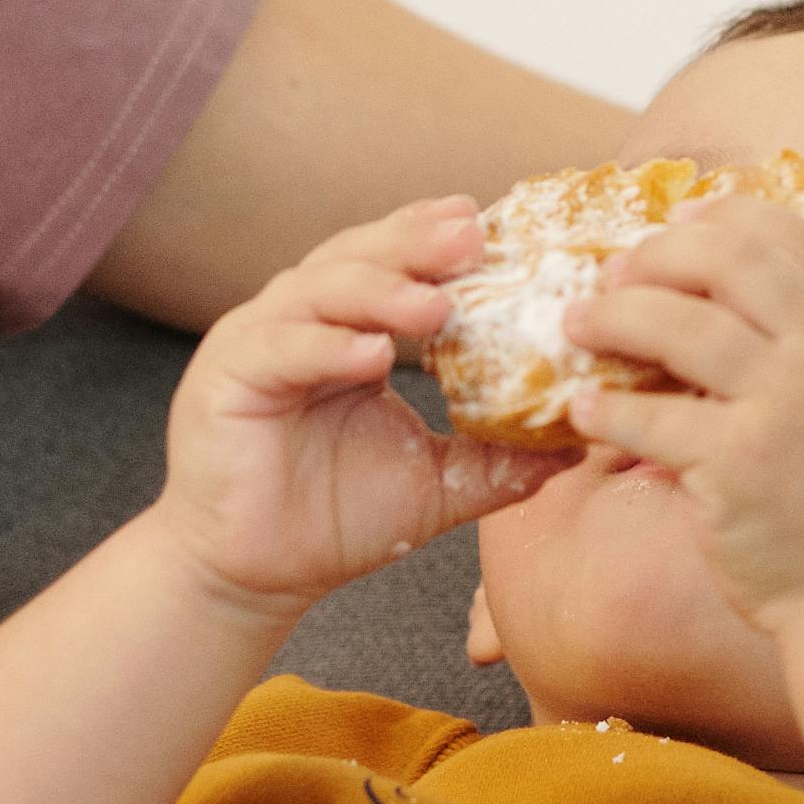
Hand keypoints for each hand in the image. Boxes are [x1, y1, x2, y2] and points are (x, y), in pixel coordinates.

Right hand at [153, 200, 571, 623]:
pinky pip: (280, 349)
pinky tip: (370, 354)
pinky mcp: (225, 377)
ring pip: (320, 289)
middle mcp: (303, 317)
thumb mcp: (436, 483)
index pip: (397, 262)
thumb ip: (499, 459)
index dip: (440, 240)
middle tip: (473, 236)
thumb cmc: (335, 518)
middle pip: (361, 256)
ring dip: (380, 290)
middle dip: (418, 243)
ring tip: (434, 305)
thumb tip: (578, 445)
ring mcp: (259, 340)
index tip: (497, 229)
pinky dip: (325, 345)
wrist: (256, 575)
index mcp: (350, 325)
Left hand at [561, 195, 803, 630]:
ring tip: (575, 325)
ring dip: (612, 316)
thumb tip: (715, 295)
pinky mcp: (740, 463)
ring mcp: (784, 404)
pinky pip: (650, 418)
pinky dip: (605, 411)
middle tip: (609, 275)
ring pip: (679, 325)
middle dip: (654, 255)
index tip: (669, 222)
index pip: (786, 233)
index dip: (719, 216)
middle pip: (727, 258)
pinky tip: (582, 412)